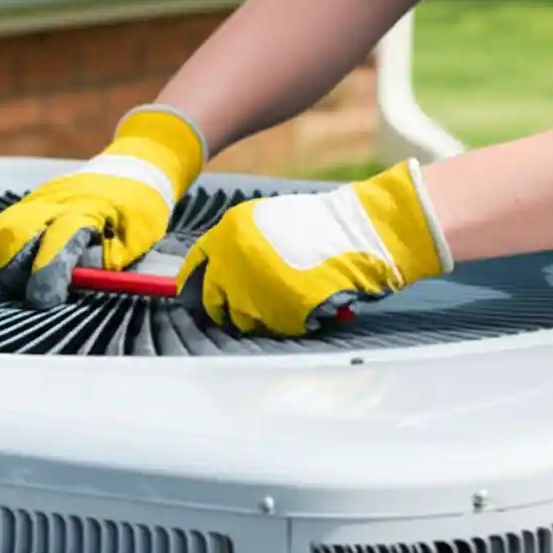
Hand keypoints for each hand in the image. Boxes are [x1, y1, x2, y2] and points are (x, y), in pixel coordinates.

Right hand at [0, 105, 205, 308]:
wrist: (135, 165)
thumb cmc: (141, 208)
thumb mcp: (136, 239)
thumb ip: (105, 262)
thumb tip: (75, 281)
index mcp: (86, 210)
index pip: (54, 244)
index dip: (46, 277)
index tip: (45, 300)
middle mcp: (54, 200)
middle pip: (13, 233)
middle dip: (13, 271)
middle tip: (32, 293)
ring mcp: (39, 197)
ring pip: (2, 230)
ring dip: (5, 262)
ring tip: (24, 282)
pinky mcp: (32, 200)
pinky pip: (7, 226)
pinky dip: (9, 250)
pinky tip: (24, 266)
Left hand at [176, 159, 454, 336]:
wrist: (359, 233)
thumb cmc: (319, 225)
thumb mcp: (265, 222)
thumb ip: (238, 245)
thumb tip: (216, 272)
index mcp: (226, 235)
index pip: (193, 268)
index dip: (194, 283)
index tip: (194, 294)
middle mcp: (230, 265)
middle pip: (211, 300)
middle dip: (223, 307)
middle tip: (241, 308)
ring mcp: (250, 293)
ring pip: (239, 320)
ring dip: (256, 317)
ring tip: (281, 303)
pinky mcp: (273, 316)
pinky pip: (268, 330)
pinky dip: (280, 324)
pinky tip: (298, 308)